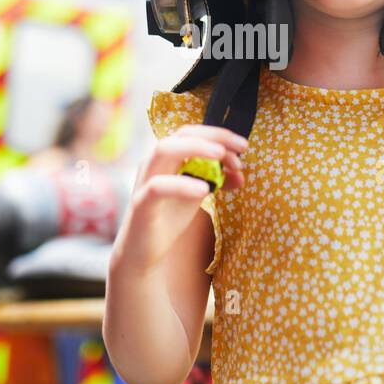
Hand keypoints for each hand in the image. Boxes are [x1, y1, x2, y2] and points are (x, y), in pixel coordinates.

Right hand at [116, 125, 247, 272]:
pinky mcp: (140, 202)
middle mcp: (154, 162)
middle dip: (213, 136)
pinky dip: (182, 184)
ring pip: (164, 149)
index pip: (193, 133)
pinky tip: (204, 190)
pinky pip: (158, 186)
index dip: (219, 135)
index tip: (243, 146)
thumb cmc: (168, 217)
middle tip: (240, 148)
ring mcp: (145, 179)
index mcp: (168, 156)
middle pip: (182, 134)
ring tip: (220, 155)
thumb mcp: (196, 194)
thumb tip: (240, 173)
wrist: (142, 250)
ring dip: (195, 148)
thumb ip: (216, 181)